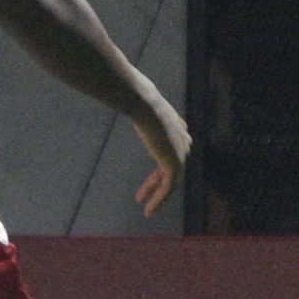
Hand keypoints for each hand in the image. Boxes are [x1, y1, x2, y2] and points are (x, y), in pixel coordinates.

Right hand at [131, 98, 191, 216]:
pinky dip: (159, 200)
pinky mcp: (175, 164)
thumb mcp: (134, 100)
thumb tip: (116, 88)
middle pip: (170, 167)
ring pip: (171, 180)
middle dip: (155, 182)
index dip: (160, 164)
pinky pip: (168, 187)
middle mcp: (182, 141)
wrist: (144, 105)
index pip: (172, 149)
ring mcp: (180, 153)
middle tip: (141, 197)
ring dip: (157, 195)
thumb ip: (132, 100)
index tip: (150, 176)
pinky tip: (148, 210)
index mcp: (177, 127)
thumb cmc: (135, 99)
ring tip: (146, 210)